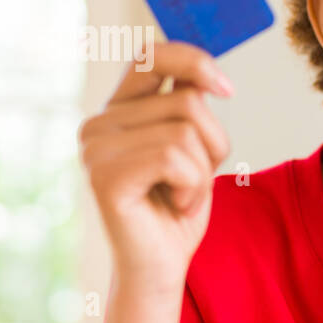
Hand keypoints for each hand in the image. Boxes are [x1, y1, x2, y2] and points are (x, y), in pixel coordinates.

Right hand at [78, 41, 233, 294]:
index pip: (151, 54)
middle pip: (187, 101)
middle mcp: (98, 124)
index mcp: (117, 111)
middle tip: (193, 181)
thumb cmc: (178, 208)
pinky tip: (176, 206)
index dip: (194, 61)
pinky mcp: (105, 176)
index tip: (226, 89)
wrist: (159, 268)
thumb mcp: (192, 148)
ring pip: (186, 130)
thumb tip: (210, 74)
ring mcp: (96, 149)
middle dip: (212, 144)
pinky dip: (193, 187)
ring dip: (203, 171)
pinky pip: (175, 158)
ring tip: (181, 196)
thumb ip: (188, 108)